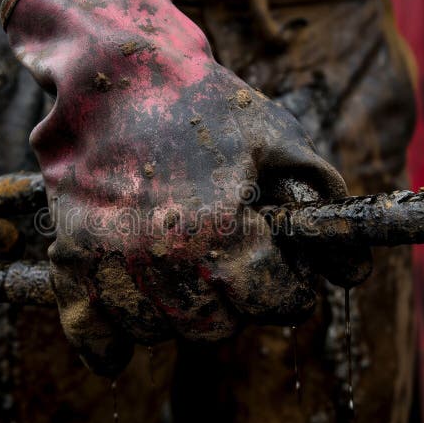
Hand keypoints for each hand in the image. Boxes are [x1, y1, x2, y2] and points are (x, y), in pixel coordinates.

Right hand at [3, 0, 349, 375]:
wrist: (114, 75)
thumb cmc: (200, 103)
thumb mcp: (277, 136)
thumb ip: (320, 197)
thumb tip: (352, 268)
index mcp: (219, 226)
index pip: (271, 303)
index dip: (293, 292)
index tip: (290, 279)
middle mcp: (161, 254)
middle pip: (215, 328)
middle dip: (237, 305)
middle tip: (235, 272)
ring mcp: (109, 259)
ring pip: (158, 333)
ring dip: (180, 317)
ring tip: (188, 281)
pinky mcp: (71, 256)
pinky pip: (90, 332)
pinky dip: (108, 347)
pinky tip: (123, 346)